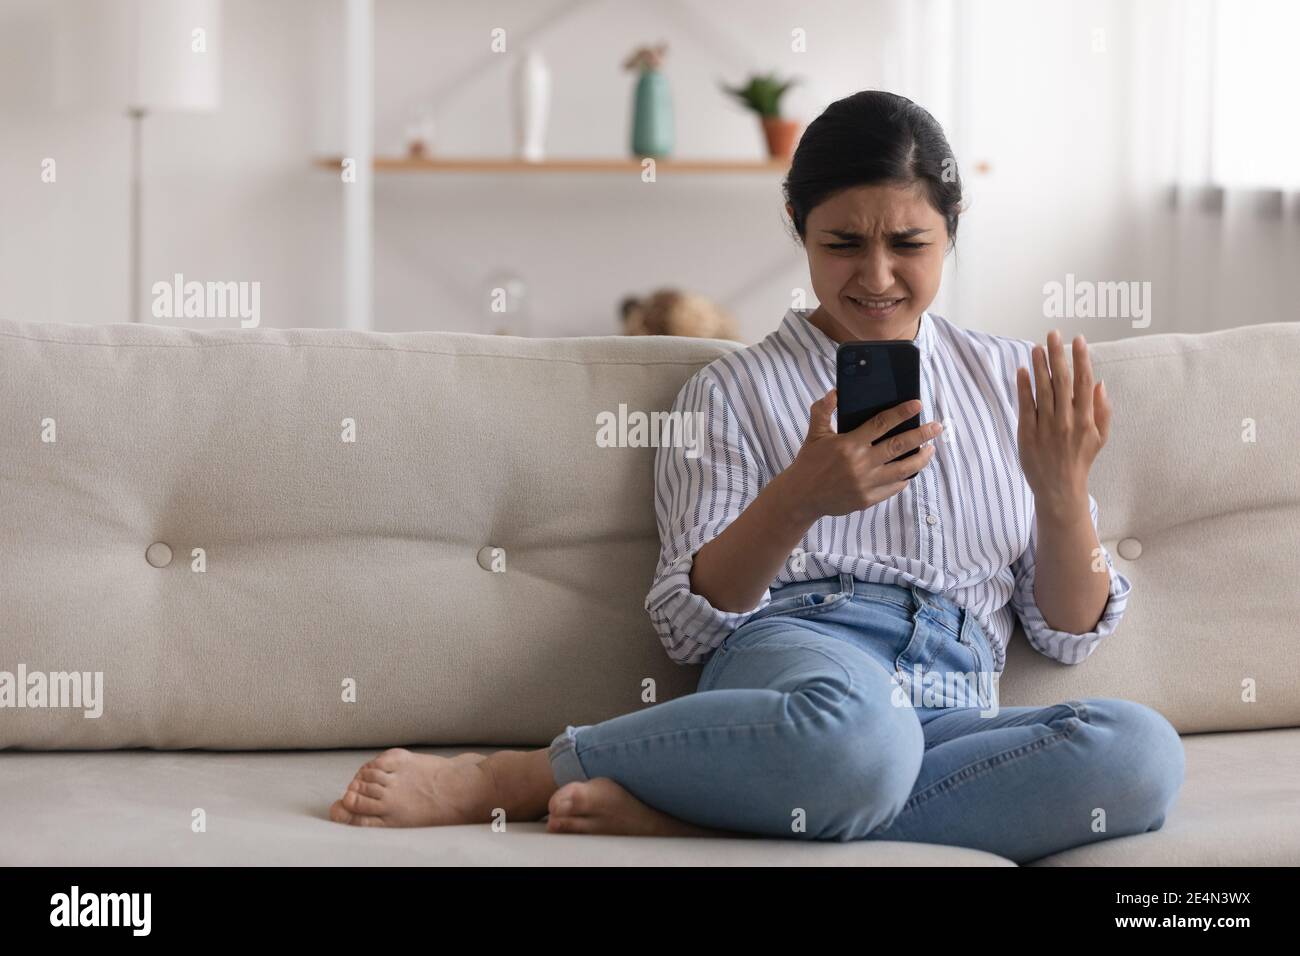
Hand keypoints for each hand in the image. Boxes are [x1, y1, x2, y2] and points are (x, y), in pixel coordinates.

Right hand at [781, 388, 943, 521]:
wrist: (800, 497)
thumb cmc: (809, 462)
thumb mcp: (814, 434)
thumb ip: (822, 411)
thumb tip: (835, 392)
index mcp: (849, 444)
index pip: (881, 423)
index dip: (901, 412)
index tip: (917, 404)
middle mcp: (861, 464)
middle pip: (900, 446)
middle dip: (922, 435)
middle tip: (938, 427)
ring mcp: (866, 483)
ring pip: (903, 469)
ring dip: (921, 458)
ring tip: (930, 450)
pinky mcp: (867, 499)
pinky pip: (894, 488)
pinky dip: (905, 478)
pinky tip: (911, 470)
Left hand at [1015, 329, 1111, 519]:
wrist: (1060, 489)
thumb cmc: (1080, 460)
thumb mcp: (1100, 437)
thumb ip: (1102, 410)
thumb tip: (1101, 383)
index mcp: (1086, 419)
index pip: (1084, 383)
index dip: (1082, 360)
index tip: (1079, 340)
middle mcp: (1067, 421)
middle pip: (1063, 382)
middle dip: (1058, 356)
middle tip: (1054, 334)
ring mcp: (1046, 427)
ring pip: (1043, 391)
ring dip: (1040, 367)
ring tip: (1037, 347)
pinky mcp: (1028, 434)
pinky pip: (1025, 406)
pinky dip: (1023, 388)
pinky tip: (1022, 370)